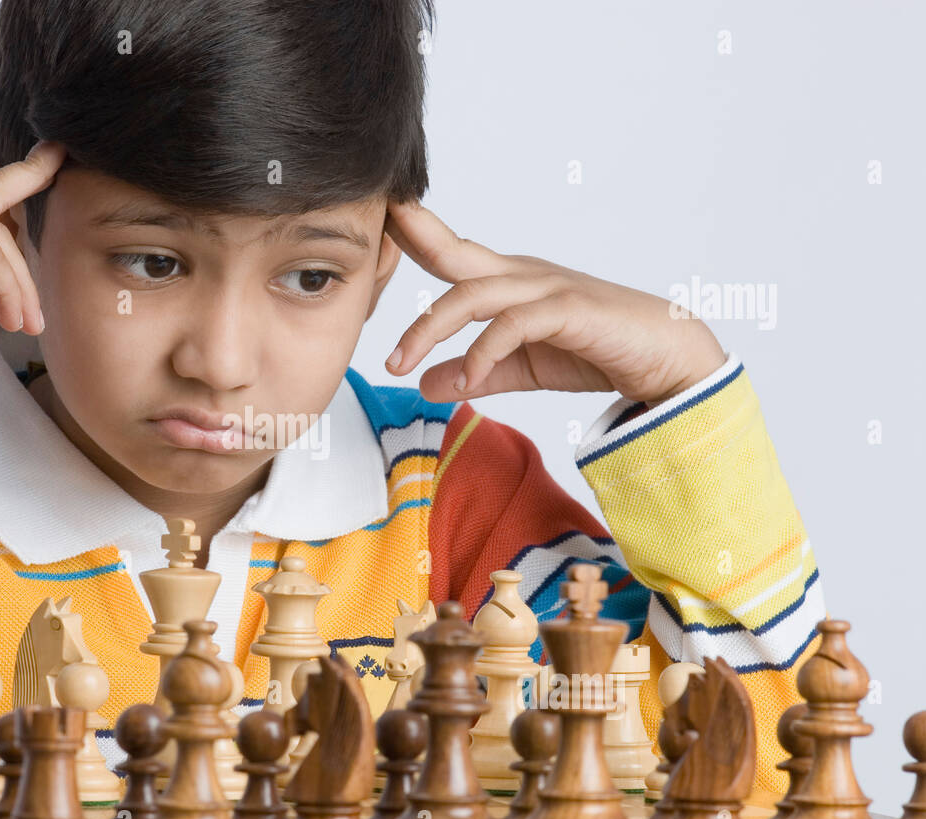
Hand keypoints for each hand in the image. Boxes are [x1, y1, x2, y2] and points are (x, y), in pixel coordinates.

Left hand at [382, 201, 726, 405]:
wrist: (668, 359)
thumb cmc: (594, 352)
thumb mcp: (519, 369)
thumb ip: (474, 373)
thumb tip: (424, 384)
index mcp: (508, 282)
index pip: (450, 252)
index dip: (411, 234)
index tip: (371, 221)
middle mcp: (523, 275)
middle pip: (454, 255)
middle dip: (409, 242)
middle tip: (362, 252)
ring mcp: (548, 289)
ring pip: (474, 294)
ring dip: (430, 328)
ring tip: (398, 363)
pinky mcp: (571, 311)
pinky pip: (515, 325)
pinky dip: (483, 352)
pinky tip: (464, 378)